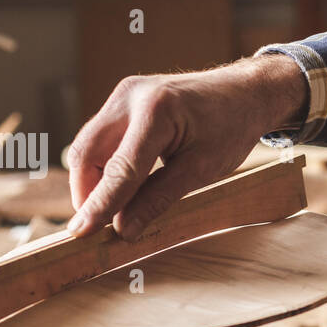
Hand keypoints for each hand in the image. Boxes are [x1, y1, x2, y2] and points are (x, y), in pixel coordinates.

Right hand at [66, 54, 307, 239]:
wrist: (243, 93)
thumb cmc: (230, 128)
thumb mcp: (201, 169)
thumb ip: (159, 198)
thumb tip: (124, 229)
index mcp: (157, 111)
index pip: (120, 168)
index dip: (99, 204)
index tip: (83, 233)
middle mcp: (131, 97)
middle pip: (87, 152)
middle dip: (86, 192)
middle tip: (93, 228)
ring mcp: (123, 96)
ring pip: (88, 146)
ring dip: (91, 181)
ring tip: (106, 213)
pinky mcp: (122, 102)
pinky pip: (100, 139)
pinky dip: (102, 167)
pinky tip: (116, 190)